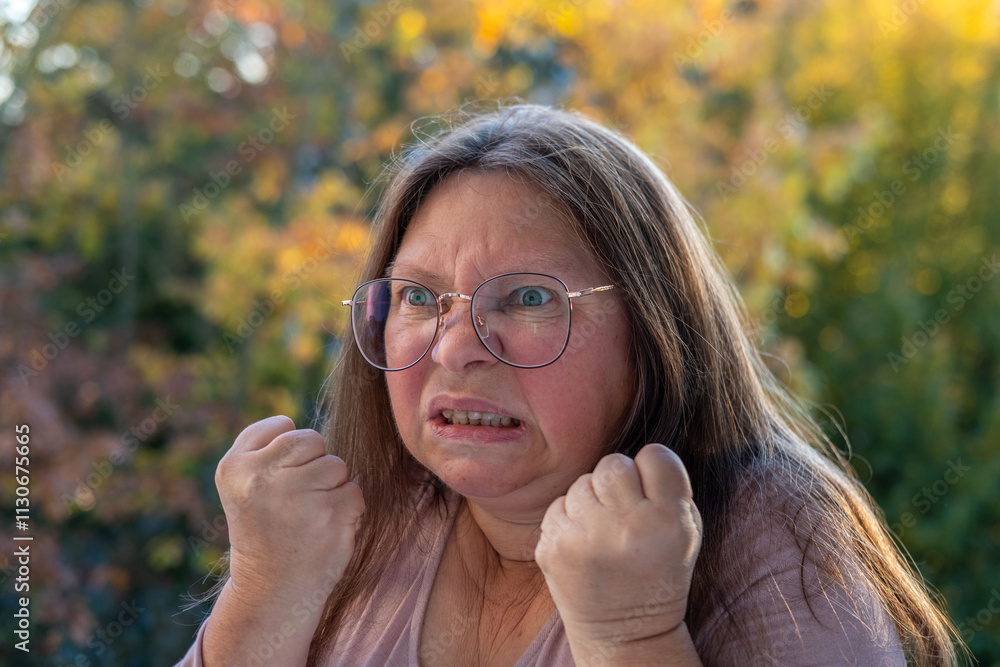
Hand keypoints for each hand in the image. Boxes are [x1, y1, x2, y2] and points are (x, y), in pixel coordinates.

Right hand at [215, 415, 365, 606]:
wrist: (272, 589)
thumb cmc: (262, 526)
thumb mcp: (240, 483)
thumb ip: (259, 444)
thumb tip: (290, 421)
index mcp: (235, 467)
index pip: (283, 425)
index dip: (288, 453)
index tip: (274, 484)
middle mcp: (262, 480)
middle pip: (314, 441)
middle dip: (313, 464)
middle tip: (295, 500)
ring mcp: (298, 498)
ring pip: (336, 466)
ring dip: (331, 488)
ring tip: (309, 516)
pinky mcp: (331, 517)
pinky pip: (354, 492)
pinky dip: (347, 510)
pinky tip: (325, 530)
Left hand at [534, 443, 701, 645]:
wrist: (626, 634)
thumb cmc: (659, 573)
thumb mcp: (688, 534)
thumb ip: (670, 489)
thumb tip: (641, 451)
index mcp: (668, 523)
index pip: (656, 455)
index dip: (653, 469)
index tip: (651, 489)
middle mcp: (626, 529)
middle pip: (614, 464)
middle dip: (618, 481)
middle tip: (622, 509)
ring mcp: (584, 539)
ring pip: (582, 482)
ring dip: (592, 500)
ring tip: (603, 532)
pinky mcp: (552, 549)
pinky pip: (558, 506)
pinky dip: (569, 520)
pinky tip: (583, 545)